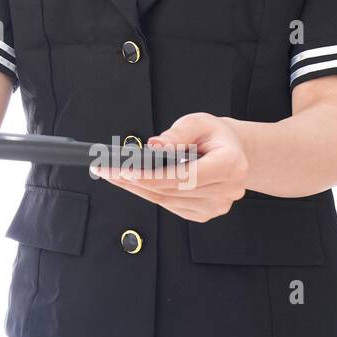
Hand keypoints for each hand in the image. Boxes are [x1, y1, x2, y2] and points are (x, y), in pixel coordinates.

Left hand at [93, 113, 248, 221]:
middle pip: (171, 190)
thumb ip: (177, 134)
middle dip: (134, 180)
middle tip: (105, 169)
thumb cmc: (214, 135)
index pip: (187, 176)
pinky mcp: (203, 213)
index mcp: (231, 165)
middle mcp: (227, 190)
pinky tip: (129, 182)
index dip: (154, 176)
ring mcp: (216, 206)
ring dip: (134, 188)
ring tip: (109, 173)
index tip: (125, 170)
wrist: (231, 151)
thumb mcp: (198, 123)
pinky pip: (168, 205)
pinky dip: (146, 193)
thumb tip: (154, 146)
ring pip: (166, 200)